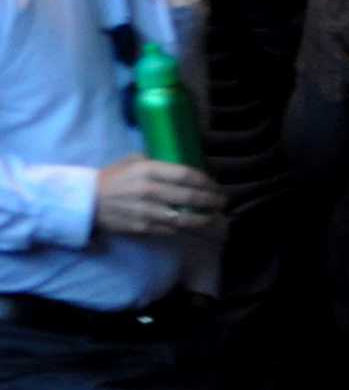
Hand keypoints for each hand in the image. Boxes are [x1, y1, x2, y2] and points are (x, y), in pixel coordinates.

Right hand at [94, 157, 223, 239]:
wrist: (85, 201)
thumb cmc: (112, 178)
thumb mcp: (134, 160)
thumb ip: (158, 161)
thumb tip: (183, 165)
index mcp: (148, 170)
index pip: (186, 175)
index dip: (206, 181)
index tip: (215, 185)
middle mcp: (148, 190)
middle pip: (189, 196)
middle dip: (211, 200)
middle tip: (222, 201)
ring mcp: (145, 211)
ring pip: (182, 217)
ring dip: (202, 218)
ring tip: (214, 216)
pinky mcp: (141, 227)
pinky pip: (169, 228)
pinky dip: (183, 227)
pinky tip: (193, 224)